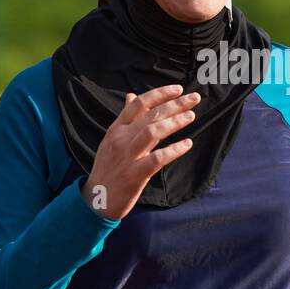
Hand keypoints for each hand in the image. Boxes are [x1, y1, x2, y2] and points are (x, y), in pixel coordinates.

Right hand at [80, 83, 200, 220]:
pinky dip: (174, 150)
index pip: (138, 104)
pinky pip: (157, 158)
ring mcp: (127, 157)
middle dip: (174, 104)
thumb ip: (126, 119)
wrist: (95, 199)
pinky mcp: (134, 175)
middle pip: (150, 115)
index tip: (178, 89)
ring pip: (152, 132)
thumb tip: (131, 96)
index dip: (159, 94)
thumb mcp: (111, 140)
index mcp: (116, 129)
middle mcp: (121, 139)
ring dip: (174, 122)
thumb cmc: (108, 168)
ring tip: (191, 116)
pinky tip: (187, 144)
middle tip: (194, 98)